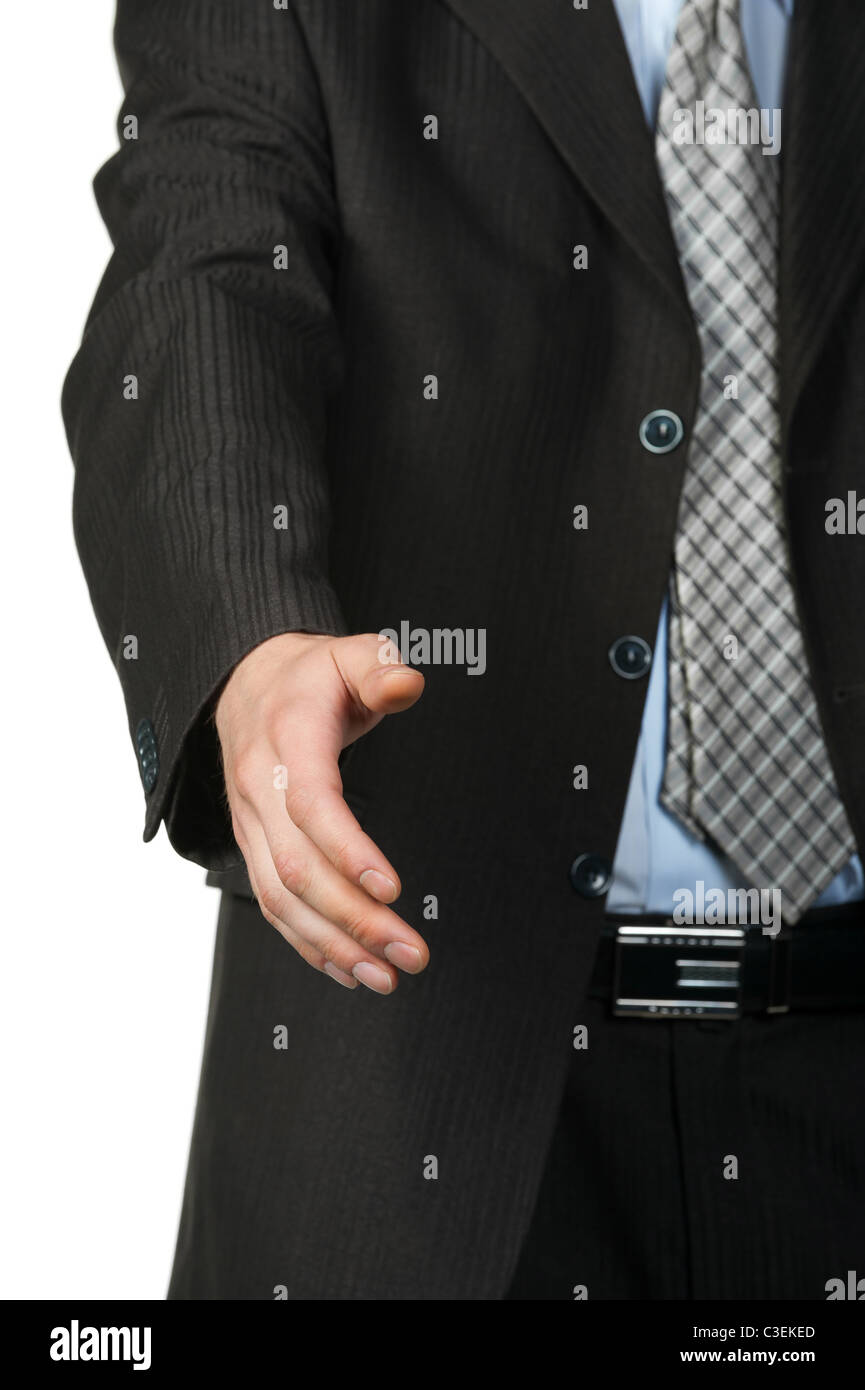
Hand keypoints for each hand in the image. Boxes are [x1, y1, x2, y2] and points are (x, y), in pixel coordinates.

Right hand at [215, 631, 427, 992]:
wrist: (246, 684)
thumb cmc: (308, 678)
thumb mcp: (349, 655)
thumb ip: (380, 668)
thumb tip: (406, 684)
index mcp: (288, 740)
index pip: (312, 803)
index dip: (348, 850)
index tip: (391, 889)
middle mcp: (260, 788)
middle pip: (298, 868)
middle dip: (354, 919)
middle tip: (410, 951)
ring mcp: (251, 824)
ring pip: (280, 899)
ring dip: (334, 946)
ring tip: (386, 976)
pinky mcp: (253, 847)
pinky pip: (272, 906)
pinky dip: (308, 944)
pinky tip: (348, 969)